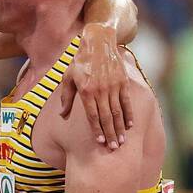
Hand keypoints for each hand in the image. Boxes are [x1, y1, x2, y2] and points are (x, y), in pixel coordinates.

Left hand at [60, 24, 132, 149]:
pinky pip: (126, 101)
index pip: (92, 115)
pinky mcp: (122, 82)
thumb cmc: (80, 62)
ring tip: (122, 141)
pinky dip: (129, 114)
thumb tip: (62, 115)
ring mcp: (113, 86)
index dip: (97, 130)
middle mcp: (100, 90)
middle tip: (113, 149)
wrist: (98, 43)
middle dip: (110, 134)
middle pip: (106, 117)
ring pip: (118, 111)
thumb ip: (66, 97)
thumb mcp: (68, 77)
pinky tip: (130, 126)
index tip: (100, 142)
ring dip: (120, 128)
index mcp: (86, 91)